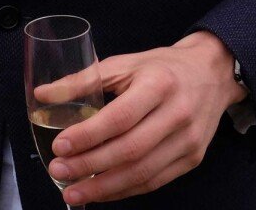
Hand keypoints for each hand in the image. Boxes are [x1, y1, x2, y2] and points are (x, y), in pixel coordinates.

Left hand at [37, 31, 245, 203]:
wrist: (212, 73)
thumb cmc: (161, 67)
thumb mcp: (125, 63)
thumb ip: (84, 79)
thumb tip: (43, 95)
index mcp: (158, 85)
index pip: (120, 117)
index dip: (88, 135)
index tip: (60, 146)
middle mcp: (177, 114)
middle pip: (130, 150)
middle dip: (90, 166)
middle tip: (59, 171)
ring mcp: (188, 141)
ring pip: (143, 173)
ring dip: (105, 187)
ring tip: (73, 191)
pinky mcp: (192, 159)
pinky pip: (155, 181)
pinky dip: (125, 190)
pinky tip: (101, 192)